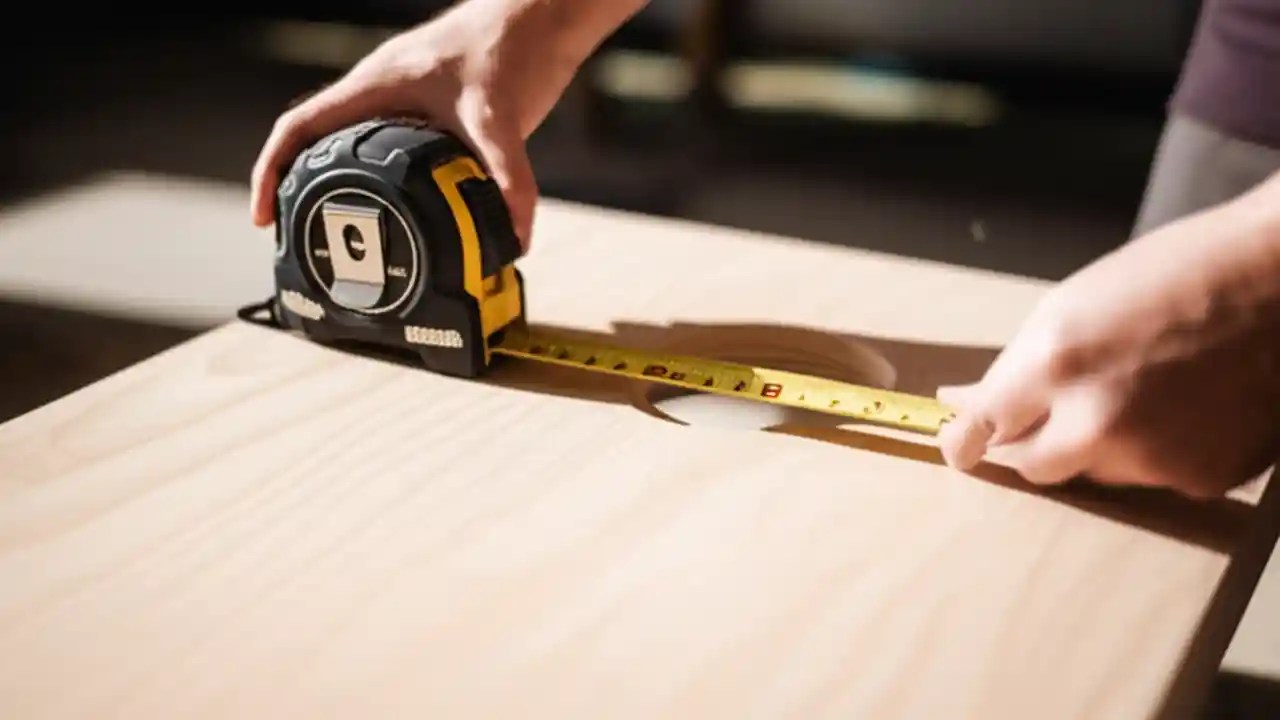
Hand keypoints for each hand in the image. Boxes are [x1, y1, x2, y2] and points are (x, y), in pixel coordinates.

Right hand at [250, 0, 647, 246]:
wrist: (542, 15)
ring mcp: (405, 99)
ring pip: (355, 145)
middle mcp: (381, 92)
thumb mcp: (504, 120)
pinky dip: (387, 181)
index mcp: (375, 88)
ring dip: (342, 185)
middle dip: (300, 187)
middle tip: (302, 235)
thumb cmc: (511, 47)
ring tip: (340, 234)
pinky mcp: (433, 109)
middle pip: (318, 141)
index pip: (299, 127)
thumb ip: (510, 181)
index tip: (265, 215)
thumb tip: (516, 240)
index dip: (272, 171)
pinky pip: (392, 149)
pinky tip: (405, 213)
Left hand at [937, 176, 1279, 497]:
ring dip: (1097, 444)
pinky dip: (1154, 451)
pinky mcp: (1203, 481)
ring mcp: (1155, 457)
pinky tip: (1182, 406)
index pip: (981, 428)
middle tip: (1046, 414)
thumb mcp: (1075, 303)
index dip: (964, 438)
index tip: (958, 443)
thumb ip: (1019, 366)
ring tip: (1141, 388)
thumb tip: (968, 404)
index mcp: (1058, 362)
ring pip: (1095, 473)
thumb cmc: (1179, 274)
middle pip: (1032, 467)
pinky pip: (1153, 478)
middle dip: (1028, 443)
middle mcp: (1100, 420)